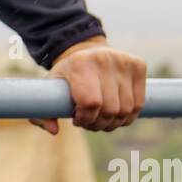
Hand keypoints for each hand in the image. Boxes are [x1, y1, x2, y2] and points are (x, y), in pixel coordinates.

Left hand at [29, 37, 146, 134]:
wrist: (86, 51)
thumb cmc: (68, 75)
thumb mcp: (50, 89)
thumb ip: (43, 113)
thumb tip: (53, 130)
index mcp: (79, 63)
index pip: (91, 103)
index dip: (85, 119)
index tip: (77, 119)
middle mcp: (104, 59)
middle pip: (110, 109)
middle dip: (98, 123)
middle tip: (89, 121)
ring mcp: (124, 61)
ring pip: (126, 110)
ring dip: (113, 122)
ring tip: (101, 118)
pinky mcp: (139, 65)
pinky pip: (138, 104)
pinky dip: (127, 116)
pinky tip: (115, 114)